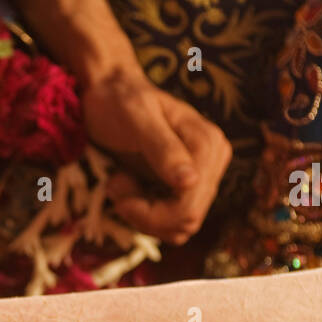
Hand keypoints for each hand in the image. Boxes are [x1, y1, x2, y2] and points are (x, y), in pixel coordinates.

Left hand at [82, 71, 231, 244]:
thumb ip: (163, 148)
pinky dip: (145, 215)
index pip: (188, 207)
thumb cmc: (119, 101)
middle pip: (187, 221)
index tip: (114, 186)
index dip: (149, 212)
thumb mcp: (136, 118)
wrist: (109, 93)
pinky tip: (129, 190)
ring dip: (143, 216)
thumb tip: (190, 182)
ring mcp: (202, 177)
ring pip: (180, 228)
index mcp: (207, 145)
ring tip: (120, 183)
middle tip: (114, 185)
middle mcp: (213, 163)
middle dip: (144, 214)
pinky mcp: (187, 188)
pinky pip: (172, 223)